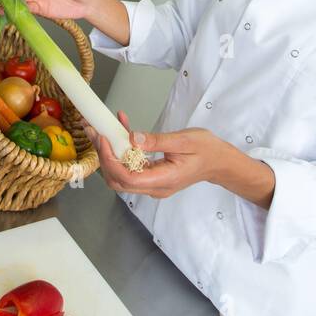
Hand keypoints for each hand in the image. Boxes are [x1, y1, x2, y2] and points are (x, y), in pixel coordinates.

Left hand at [83, 112, 228, 198]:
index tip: (105, 139)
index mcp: (163, 180)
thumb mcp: (184, 140)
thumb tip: (132, 138)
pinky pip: (131, 167)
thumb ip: (157, 141)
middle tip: (96, 131)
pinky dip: (122, 150)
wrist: (219, 162)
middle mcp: (154, 187)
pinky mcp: (151, 176)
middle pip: (118, 179)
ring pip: (121, 174)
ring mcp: (152, 184)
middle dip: (103, 156)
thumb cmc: (207, 151)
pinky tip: (122, 129)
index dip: (110, 160)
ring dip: (109, 152)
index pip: (126, 178)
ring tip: (104, 128)